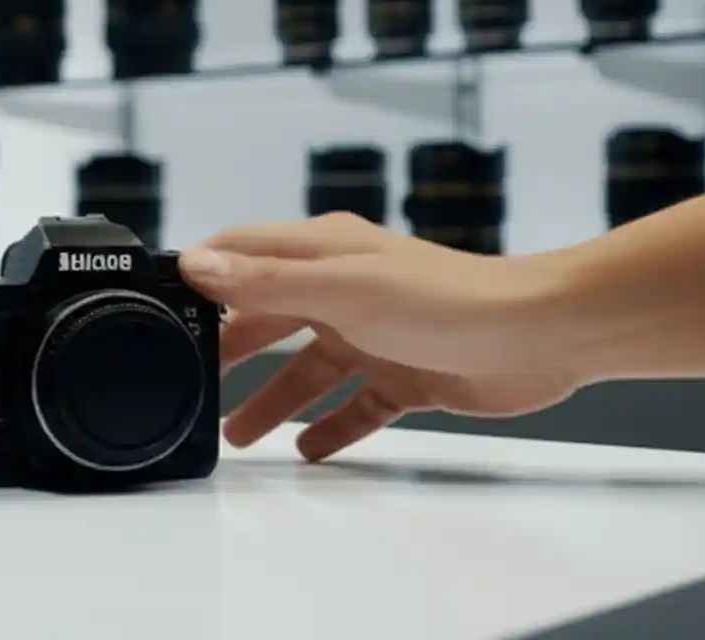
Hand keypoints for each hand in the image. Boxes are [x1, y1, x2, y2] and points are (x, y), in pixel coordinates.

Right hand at [178, 213, 583, 461]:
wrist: (541, 337)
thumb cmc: (449, 299)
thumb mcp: (342, 291)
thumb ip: (266, 284)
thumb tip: (195, 265)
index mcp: (324, 254)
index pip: (243, 254)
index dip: (203, 277)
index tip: (163, 306)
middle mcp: (345, 290)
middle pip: (269, 320)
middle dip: (231, 352)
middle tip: (193, 383)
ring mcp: (375, 335)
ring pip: (308, 370)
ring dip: (274, 401)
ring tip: (239, 435)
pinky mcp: (406, 376)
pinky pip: (356, 405)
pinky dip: (332, 426)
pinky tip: (311, 448)